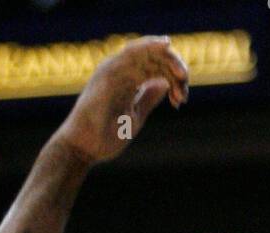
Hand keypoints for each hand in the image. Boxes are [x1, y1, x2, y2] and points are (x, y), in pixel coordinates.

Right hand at [55, 36, 188, 163]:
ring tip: (182, 73)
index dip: (173, 78)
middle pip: (154, 58)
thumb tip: (165, 84)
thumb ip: (148, 99)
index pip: (156, 69)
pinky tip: (166, 46)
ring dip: (167, 58)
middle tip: (185, 85)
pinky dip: (149, 46)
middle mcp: (121, 72)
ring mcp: (114, 70)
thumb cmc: (105, 137)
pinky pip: (132, 52)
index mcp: (128, 82)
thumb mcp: (135, 117)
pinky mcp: (108, 72)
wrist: (84, 149)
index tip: (182, 99)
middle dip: (175, 68)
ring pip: (146, 52)